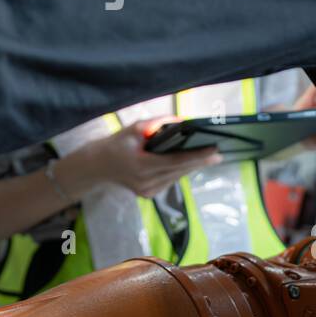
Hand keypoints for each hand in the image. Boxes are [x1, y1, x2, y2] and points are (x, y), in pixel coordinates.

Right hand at [66, 117, 222, 198]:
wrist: (97, 166)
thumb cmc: (116, 144)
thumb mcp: (135, 128)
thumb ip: (159, 123)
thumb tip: (183, 122)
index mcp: (142, 165)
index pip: (176, 161)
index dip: (197, 156)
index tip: (214, 151)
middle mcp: (146, 182)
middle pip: (180, 171)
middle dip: (200, 162)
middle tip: (218, 154)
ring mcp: (147, 191)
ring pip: (176, 178)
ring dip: (191, 167)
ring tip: (208, 157)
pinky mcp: (148, 195)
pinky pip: (169, 181)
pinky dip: (179, 172)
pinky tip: (189, 164)